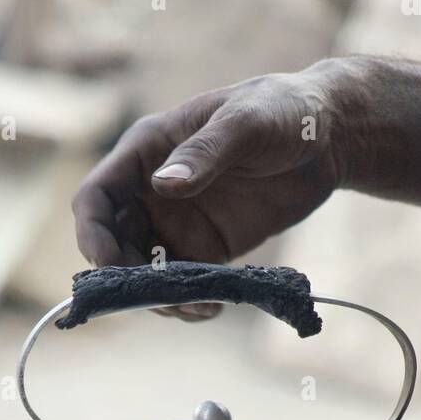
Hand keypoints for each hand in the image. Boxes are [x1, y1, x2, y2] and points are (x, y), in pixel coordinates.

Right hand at [72, 64, 345, 319]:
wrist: (327, 137)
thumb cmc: (281, 111)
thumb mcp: (245, 123)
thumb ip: (204, 153)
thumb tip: (163, 185)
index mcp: (146, 151)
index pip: (96, 199)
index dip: (92, 235)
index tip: (109, 266)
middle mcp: (151, 191)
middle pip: (114, 246)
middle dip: (129, 278)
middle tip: (163, 297)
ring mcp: (176, 224)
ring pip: (145, 273)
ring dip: (159, 298)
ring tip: (196, 307)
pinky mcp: (206, 250)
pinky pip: (183, 285)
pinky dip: (189, 303)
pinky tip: (210, 308)